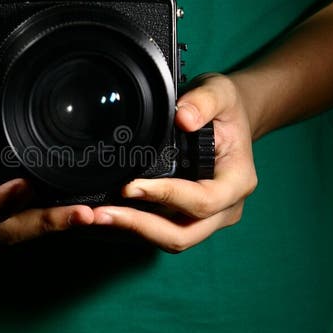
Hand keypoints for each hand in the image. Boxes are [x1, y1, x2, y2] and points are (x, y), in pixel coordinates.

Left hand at [90, 73, 257, 251]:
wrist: (230, 122)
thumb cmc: (226, 110)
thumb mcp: (220, 92)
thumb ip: (204, 101)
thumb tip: (183, 118)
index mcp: (238, 182)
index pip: (202, 201)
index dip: (166, 196)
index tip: (131, 186)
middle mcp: (226, 208)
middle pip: (183, 235)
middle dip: (140, 227)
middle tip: (100, 214)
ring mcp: (209, 219)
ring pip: (170, 240)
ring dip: (132, 231)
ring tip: (94, 217)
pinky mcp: (189, 219)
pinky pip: (162, 232)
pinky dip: (133, 228)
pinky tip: (106, 217)